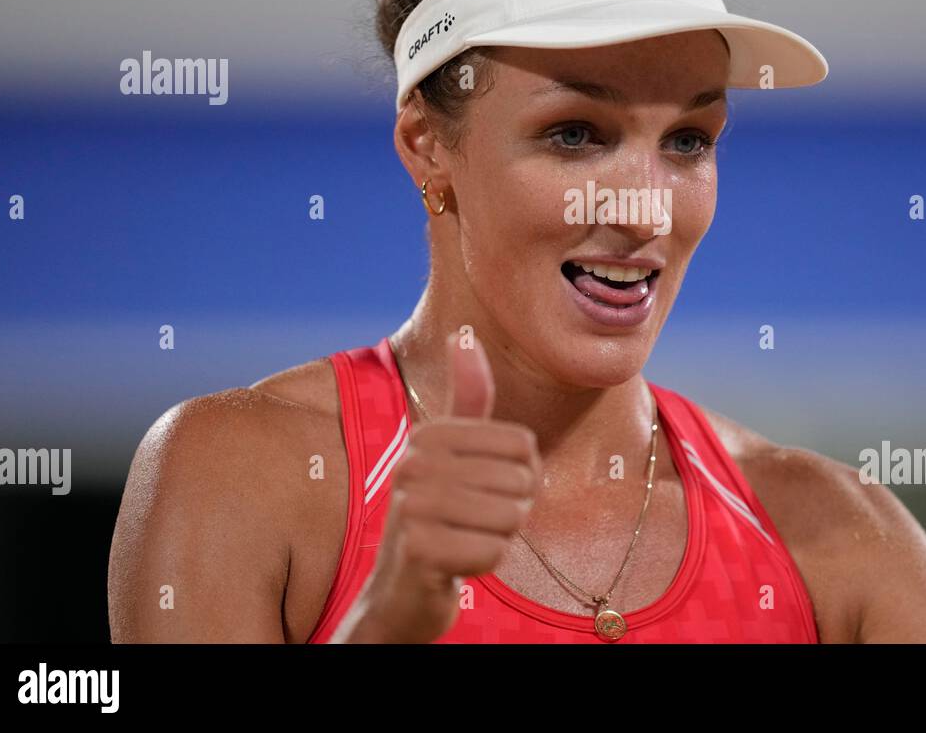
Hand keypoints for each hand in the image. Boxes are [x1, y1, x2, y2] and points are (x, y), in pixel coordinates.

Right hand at [338, 330, 541, 642]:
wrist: (399, 592)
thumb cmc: (439, 515)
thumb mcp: (453, 452)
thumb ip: (468, 397)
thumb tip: (464, 334)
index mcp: (430, 435)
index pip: (525, 445)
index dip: (523, 476)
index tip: (489, 491)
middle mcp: (413, 463)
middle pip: (521, 481)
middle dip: (513, 511)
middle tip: (478, 523)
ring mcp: (411, 507)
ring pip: (510, 518)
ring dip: (500, 538)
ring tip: (468, 540)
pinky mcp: (417, 551)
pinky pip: (493, 553)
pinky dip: (485, 565)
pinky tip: (458, 567)